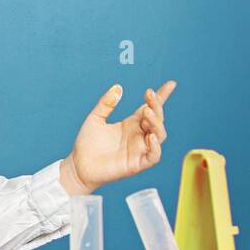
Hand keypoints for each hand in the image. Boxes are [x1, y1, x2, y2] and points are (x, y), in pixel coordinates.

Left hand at [61, 81, 177, 194]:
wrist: (79, 165)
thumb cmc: (87, 143)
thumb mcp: (95, 118)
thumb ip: (106, 104)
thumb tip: (118, 87)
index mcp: (131, 123)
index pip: (151, 108)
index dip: (161, 96)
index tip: (171, 84)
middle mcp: (139, 135)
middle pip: (157, 119)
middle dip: (156, 106)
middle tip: (149, 96)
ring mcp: (139, 149)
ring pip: (159, 135)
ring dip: (157, 123)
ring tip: (147, 113)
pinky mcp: (137, 164)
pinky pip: (154, 156)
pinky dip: (156, 147)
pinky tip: (150, 137)